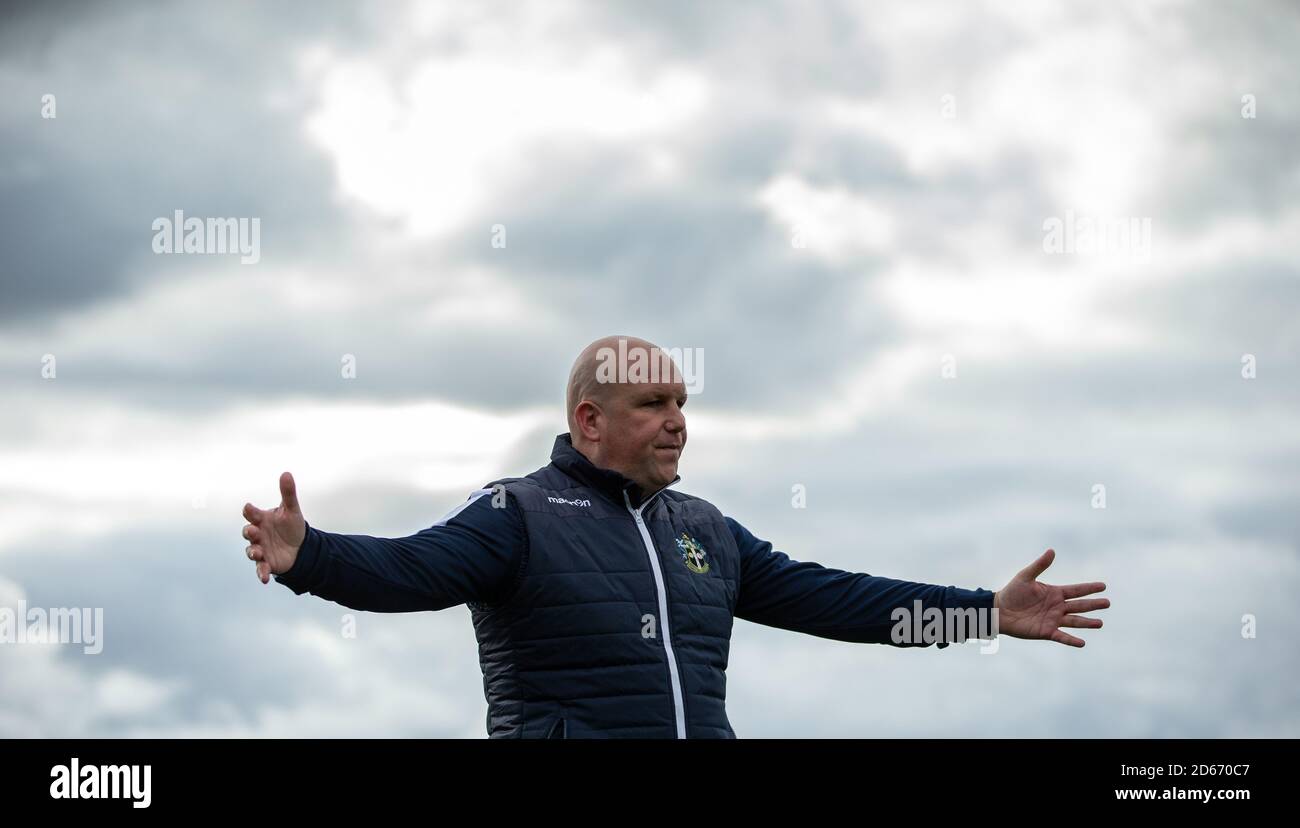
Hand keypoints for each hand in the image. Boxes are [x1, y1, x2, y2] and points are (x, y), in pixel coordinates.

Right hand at [241, 471, 306, 584]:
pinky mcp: (266, 563)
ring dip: (253, 552)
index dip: (250, 511)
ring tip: (257, 553)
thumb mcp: (292, 510)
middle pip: (248, 532)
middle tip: (254, 531)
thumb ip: (288, 493)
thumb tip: (286, 473)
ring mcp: (260, 549)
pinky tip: (264, 579)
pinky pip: (260, 569)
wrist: (301, 547)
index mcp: (262, 519)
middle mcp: (258, 534)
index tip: (249, 508)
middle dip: (249, 532)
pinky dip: (260, 573)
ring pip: (251, 550)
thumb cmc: (291, 526)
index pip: (251, 513)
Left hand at [993, 549, 1108, 646]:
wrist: (999, 610)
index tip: (1103, 586)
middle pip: (1079, 606)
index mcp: (1054, 593)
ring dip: (1087, 623)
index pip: (1076, 590)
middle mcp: (1057, 607)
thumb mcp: (1025, 576)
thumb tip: (1052, 551)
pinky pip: (1062, 636)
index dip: (1089, 588)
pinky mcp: (1046, 632)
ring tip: (1100, 623)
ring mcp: (1053, 620)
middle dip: (1093, 604)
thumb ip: (1040, 565)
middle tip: (1107, 603)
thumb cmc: (1012, 592)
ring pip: (1075, 621)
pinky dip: (1072, 640)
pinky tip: (1082, 642)